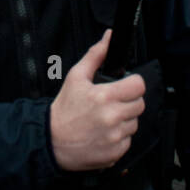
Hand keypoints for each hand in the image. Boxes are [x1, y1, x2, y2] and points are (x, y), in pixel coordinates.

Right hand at [49, 30, 145, 171]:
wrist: (51, 141)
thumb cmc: (64, 109)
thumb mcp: (76, 77)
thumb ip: (95, 55)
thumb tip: (109, 37)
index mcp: (105, 96)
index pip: (138, 86)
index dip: (132, 84)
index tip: (124, 86)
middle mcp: (112, 117)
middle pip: (139, 104)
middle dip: (127, 101)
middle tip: (111, 103)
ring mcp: (114, 137)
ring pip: (134, 123)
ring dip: (124, 120)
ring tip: (105, 119)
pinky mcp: (115, 153)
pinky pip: (128, 141)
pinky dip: (119, 137)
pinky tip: (104, 133)